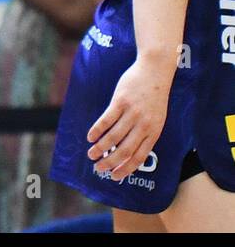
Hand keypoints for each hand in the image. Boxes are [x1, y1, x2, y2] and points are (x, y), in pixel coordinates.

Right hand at [86, 56, 172, 180]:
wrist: (155, 70)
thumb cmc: (154, 95)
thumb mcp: (156, 117)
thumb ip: (144, 132)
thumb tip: (126, 148)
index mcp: (154, 131)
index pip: (139, 156)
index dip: (126, 168)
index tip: (115, 176)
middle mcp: (144, 125)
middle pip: (125, 149)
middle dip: (111, 161)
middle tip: (98, 168)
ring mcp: (133, 113)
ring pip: (114, 136)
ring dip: (101, 148)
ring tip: (91, 154)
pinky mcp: (121, 101)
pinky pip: (107, 120)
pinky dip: (97, 130)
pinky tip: (90, 136)